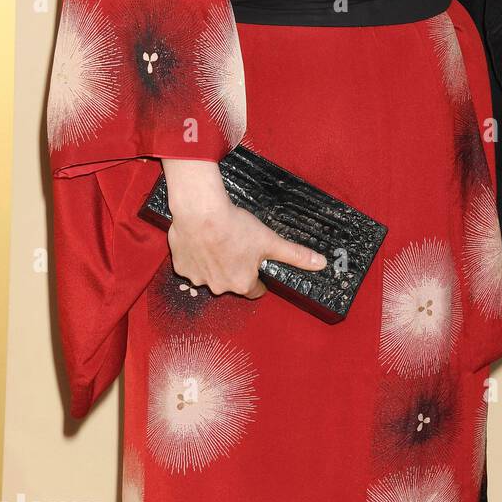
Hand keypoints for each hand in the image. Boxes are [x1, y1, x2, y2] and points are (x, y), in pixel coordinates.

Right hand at [163, 159, 327, 298]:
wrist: (201, 212)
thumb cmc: (236, 227)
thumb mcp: (271, 241)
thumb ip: (295, 255)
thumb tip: (321, 264)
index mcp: (242, 284)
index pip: (255, 289)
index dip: (258, 275)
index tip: (256, 261)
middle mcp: (219, 287)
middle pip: (231, 281)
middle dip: (235, 267)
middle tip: (237, 244)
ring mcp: (197, 279)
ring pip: (210, 274)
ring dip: (214, 262)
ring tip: (219, 239)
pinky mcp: (180, 267)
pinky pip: (191, 265)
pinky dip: (196, 255)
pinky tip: (202, 239)